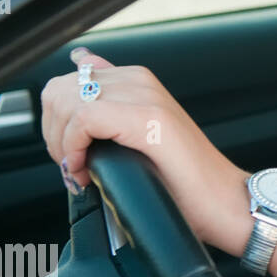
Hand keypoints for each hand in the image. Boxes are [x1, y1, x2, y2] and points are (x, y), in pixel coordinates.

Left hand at [40, 48, 247, 247]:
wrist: (222, 201)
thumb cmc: (184, 181)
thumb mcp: (136, 136)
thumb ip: (107, 109)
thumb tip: (78, 75)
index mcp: (137, 81)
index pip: (64, 84)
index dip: (56, 125)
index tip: (73, 157)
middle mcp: (140, 81)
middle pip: (58, 91)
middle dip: (54, 134)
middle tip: (77, 166)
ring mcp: (146, 96)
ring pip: (66, 102)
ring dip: (63, 144)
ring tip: (85, 170)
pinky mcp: (148, 117)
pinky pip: (84, 120)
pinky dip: (75, 150)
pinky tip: (90, 171)